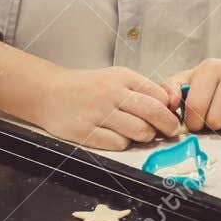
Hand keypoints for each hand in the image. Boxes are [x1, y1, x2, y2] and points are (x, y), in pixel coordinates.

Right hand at [23, 65, 179, 150]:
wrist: (49, 92)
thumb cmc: (87, 87)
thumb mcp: (115, 78)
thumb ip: (141, 89)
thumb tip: (171, 105)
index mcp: (122, 77)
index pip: (159, 95)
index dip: (170, 109)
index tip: (172, 116)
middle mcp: (111, 92)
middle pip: (154, 112)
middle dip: (168, 125)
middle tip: (170, 131)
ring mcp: (98, 112)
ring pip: (140, 131)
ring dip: (146, 136)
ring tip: (141, 134)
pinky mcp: (85, 131)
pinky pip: (118, 144)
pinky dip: (124, 144)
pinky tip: (119, 137)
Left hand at [166, 58, 220, 135]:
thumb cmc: (218, 81)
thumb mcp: (192, 79)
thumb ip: (171, 88)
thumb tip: (170, 103)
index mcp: (211, 68)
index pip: (196, 107)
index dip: (194, 122)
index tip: (198, 119)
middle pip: (217, 120)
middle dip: (214, 125)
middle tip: (219, 114)